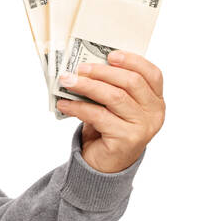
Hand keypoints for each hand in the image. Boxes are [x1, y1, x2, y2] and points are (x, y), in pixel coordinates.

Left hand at [55, 49, 164, 172]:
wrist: (106, 165)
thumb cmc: (109, 130)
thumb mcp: (113, 107)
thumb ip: (110, 88)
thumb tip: (84, 68)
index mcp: (155, 100)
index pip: (152, 74)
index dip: (133, 61)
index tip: (110, 55)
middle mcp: (154, 113)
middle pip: (131, 82)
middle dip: (103, 71)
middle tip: (79, 68)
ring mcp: (143, 127)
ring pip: (114, 97)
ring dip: (87, 86)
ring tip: (66, 82)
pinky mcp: (127, 139)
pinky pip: (99, 116)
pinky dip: (78, 107)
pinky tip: (64, 104)